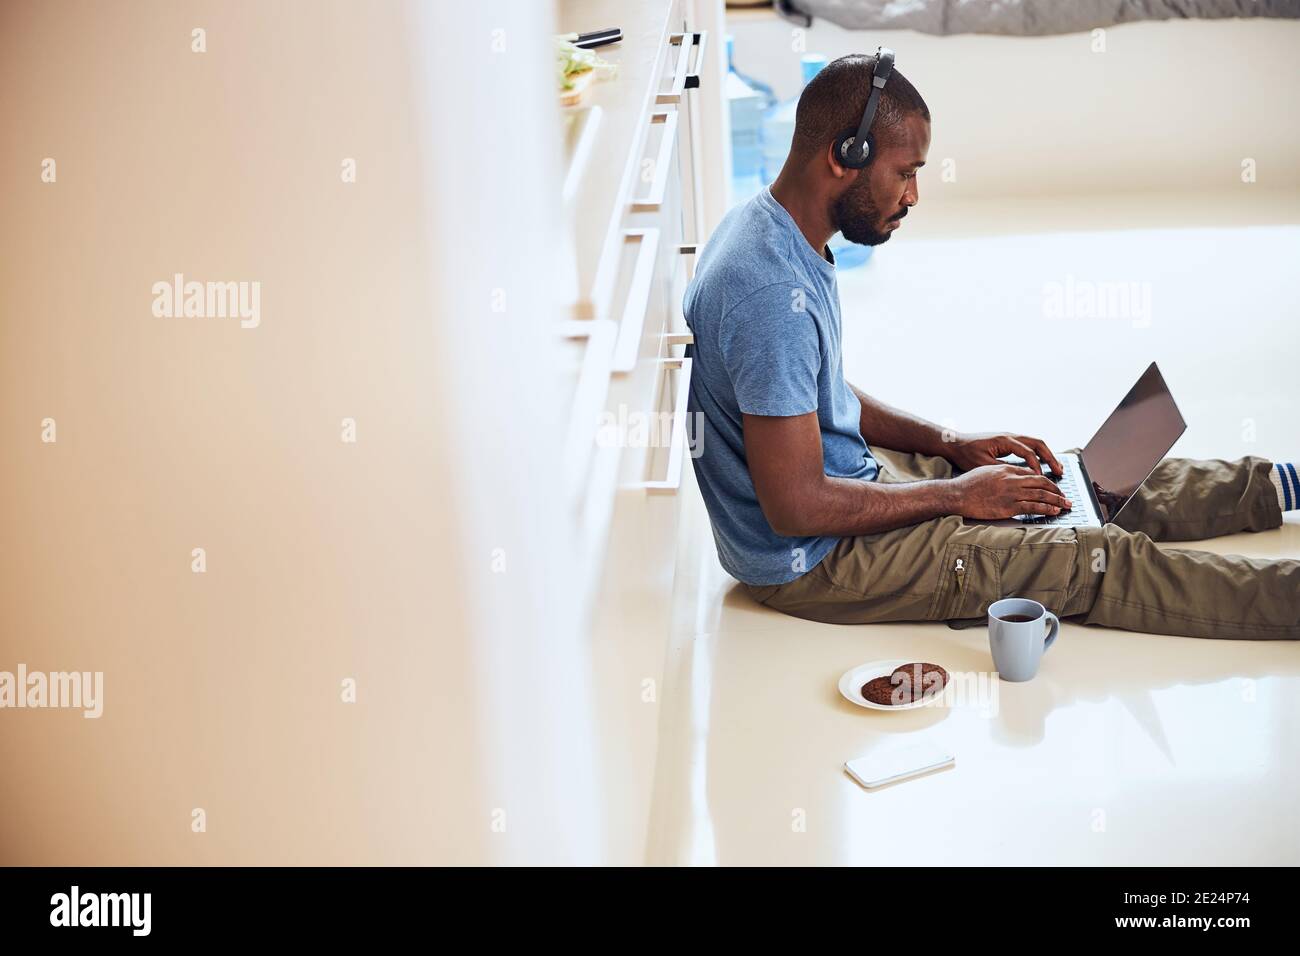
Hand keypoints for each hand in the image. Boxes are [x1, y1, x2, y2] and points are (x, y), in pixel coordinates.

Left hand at [947, 431, 1063, 476]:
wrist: (954, 444)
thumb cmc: (966, 454)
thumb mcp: (983, 464)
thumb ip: (1002, 470)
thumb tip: (1020, 479)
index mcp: (1005, 440)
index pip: (1028, 452)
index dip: (1036, 466)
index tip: (1041, 478)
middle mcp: (1010, 436)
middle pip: (1038, 444)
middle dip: (1050, 458)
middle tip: (1060, 472)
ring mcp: (1010, 437)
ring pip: (1035, 443)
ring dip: (1047, 455)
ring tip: (1057, 469)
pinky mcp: (1008, 442)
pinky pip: (1028, 446)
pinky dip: (1038, 454)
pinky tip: (1042, 465)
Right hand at [950, 464, 1071, 519]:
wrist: (957, 495)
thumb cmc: (968, 485)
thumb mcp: (986, 471)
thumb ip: (1003, 473)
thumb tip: (1014, 476)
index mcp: (1007, 470)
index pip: (1033, 473)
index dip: (1046, 480)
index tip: (1052, 487)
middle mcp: (1012, 479)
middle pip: (1042, 483)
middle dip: (1057, 490)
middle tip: (1065, 496)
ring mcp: (1011, 493)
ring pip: (1041, 495)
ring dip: (1056, 500)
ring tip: (1065, 504)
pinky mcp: (1009, 506)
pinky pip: (1033, 507)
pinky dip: (1046, 508)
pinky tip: (1053, 510)